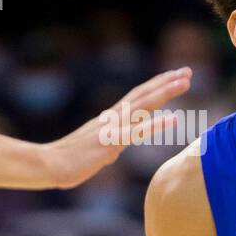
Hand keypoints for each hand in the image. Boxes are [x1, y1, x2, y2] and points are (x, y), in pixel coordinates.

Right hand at [44, 67, 192, 188]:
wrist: (47, 165)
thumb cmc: (70, 160)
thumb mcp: (97, 149)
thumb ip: (109, 145)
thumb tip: (115, 149)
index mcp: (111, 118)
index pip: (138, 97)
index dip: (158, 85)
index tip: (177, 76)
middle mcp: (113, 117)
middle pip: (143, 94)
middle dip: (166, 82)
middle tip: (187, 70)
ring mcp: (112, 128)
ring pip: (143, 106)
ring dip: (164, 93)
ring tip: (184, 82)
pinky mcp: (110, 143)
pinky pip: (137, 132)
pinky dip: (156, 124)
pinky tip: (174, 118)